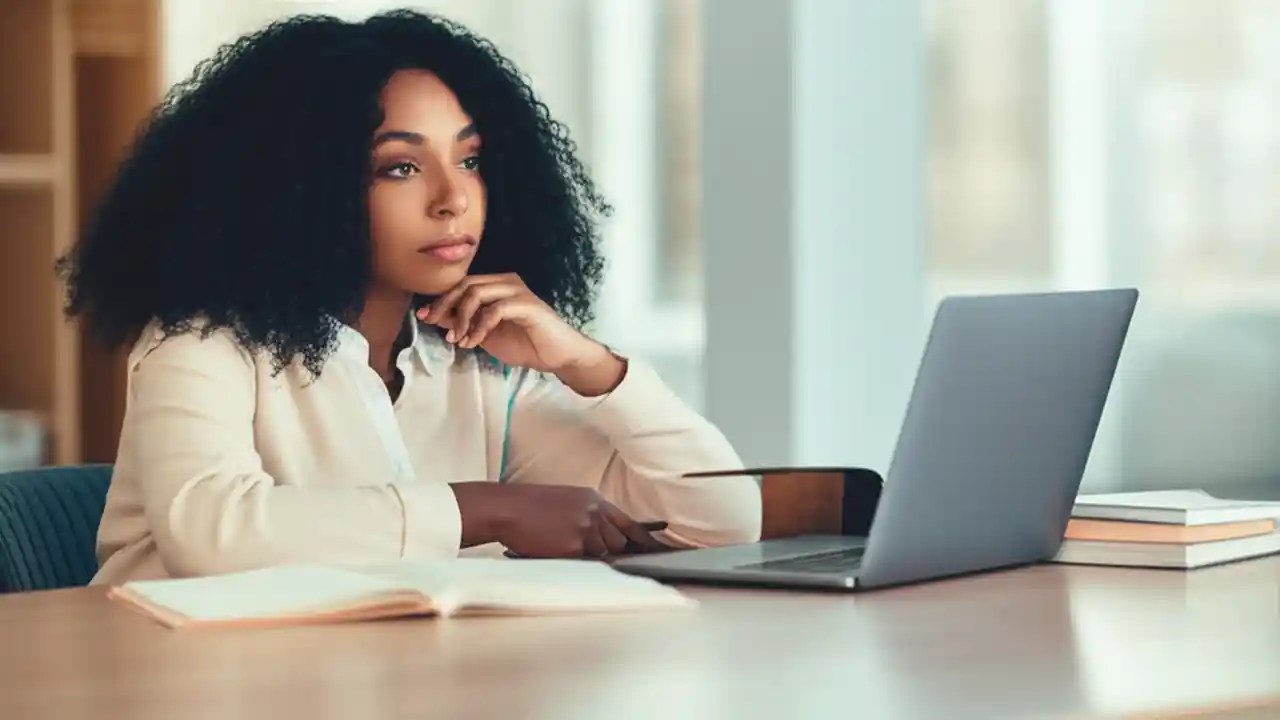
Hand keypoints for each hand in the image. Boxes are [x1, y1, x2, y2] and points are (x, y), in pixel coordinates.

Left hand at [418, 274, 625, 394]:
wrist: (559, 356)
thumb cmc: (526, 344)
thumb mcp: (485, 335)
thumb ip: (463, 323)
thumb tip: (436, 316)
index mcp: (496, 286)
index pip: (462, 284)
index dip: (441, 299)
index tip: (424, 317)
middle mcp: (506, 282)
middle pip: (465, 284)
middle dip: (445, 305)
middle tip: (434, 325)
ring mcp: (517, 291)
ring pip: (477, 293)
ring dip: (461, 318)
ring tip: (459, 340)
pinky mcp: (527, 305)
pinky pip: (494, 310)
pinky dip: (479, 326)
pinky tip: (474, 341)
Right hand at [452, 483, 669, 558]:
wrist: (506, 508)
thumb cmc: (530, 507)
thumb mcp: (566, 502)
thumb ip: (589, 516)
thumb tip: (605, 540)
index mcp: (594, 500)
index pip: (630, 523)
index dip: (646, 540)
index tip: (661, 551)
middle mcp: (595, 512)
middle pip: (618, 542)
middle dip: (610, 553)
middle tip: (594, 556)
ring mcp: (586, 529)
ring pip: (603, 555)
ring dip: (589, 557)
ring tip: (564, 547)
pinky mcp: (574, 546)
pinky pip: (584, 564)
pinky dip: (575, 563)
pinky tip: (557, 552)